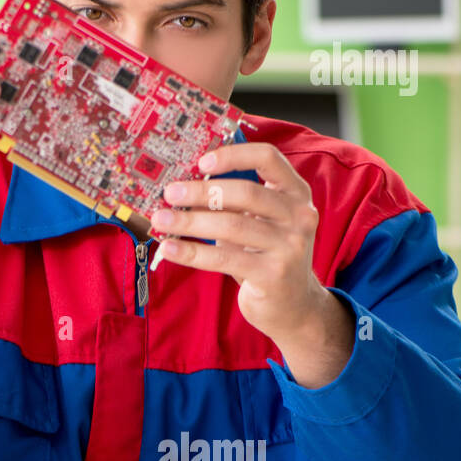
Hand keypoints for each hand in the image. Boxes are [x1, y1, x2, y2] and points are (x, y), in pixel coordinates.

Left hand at [148, 142, 353, 386]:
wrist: (293, 305)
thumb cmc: (266, 255)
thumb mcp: (259, 222)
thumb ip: (233, 203)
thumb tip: (183, 187)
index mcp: (295, 193)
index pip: (268, 158)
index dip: (233, 155)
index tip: (201, 162)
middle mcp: (299, 215)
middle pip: (246, 193)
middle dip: (202, 191)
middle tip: (170, 193)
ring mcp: (290, 246)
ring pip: (232, 226)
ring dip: (190, 221)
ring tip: (160, 220)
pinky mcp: (273, 274)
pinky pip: (224, 258)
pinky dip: (192, 252)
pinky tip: (170, 248)